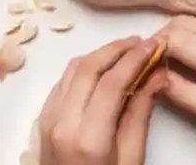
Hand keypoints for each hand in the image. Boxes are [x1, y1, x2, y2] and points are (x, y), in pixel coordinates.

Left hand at [39, 37, 164, 164]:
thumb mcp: (130, 159)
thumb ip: (139, 116)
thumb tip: (154, 78)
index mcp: (88, 138)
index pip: (111, 83)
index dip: (132, 59)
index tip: (151, 46)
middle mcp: (61, 123)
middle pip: (87, 69)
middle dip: (114, 50)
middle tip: (140, 43)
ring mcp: (46, 119)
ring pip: (70, 72)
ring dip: (98, 55)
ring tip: (125, 50)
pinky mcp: (41, 118)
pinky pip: (61, 84)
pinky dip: (83, 70)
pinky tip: (102, 68)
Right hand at [156, 16, 195, 133]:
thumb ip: (186, 96)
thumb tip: (153, 78)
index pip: (172, 38)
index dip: (152, 50)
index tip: (145, 67)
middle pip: (178, 25)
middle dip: (160, 42)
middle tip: (156, 67)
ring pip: (191, 20)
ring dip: (175, 36)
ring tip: (176, 62)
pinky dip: (192, 32)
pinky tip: (195, 54)